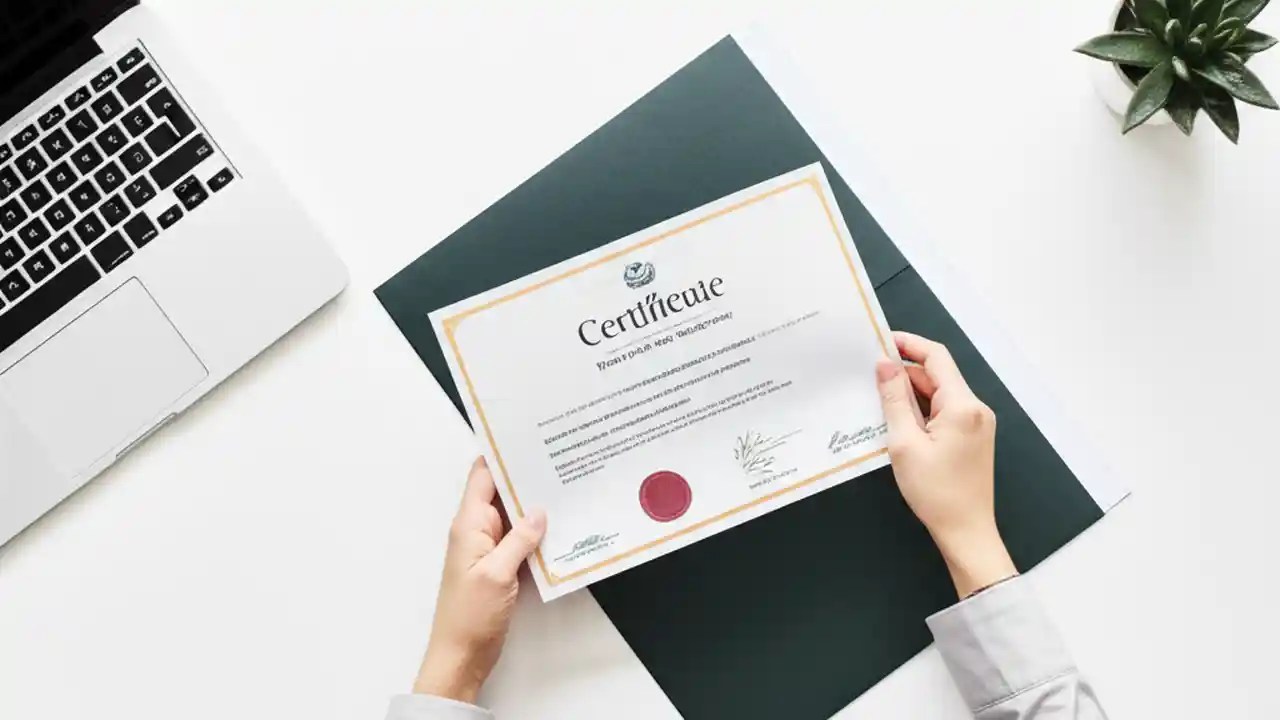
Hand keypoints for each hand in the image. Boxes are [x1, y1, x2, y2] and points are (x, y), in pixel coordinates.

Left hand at [413, 457, 546, 703]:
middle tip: (560, 457)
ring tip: (567, 485)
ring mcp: (490, 549)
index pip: (482, 476)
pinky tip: (562, 525)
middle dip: (527, 476)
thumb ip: (520, 539)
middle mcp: (478, 531)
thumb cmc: (470, 615)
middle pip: (502, 492)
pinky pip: (522, 540)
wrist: (461, 656)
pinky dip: (538, 532)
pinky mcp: (502, 566)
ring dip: (536, 505)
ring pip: (516, 516)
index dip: (501, 453)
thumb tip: (539, 510)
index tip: (526, 434)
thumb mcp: (498, 573)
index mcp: (469, 525)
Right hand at [875, 332, 1016, 598]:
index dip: (909, 344)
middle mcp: (975, 409)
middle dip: (904, 373)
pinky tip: (898, 422)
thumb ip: (894, 400)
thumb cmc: (936, 493)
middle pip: (937, 376)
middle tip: (869, 376)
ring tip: (879, 403)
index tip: (882, 340)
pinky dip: (921, 411)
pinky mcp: (972, 437)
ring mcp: (976, 423)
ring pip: (939, 395)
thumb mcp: (904, 443)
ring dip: (910, 394)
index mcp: (962, 406)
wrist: (966, 532)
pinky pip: (944, 412)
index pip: (936, 357)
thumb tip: (885, 366)